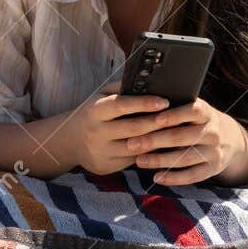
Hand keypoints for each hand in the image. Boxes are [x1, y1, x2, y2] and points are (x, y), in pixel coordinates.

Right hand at [55, 87, 171, 175]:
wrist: (69, 141)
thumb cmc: (92, 113)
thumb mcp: (100, 96)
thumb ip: (121, 88)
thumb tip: (148, 81)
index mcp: (94, 111)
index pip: (121, 105)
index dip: (144, 103)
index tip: (164, 101)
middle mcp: (96, 132)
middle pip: (133, 129)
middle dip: (157, 123)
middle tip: (177, 118)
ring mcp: (100, 152)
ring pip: (135, 147)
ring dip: (156, 140)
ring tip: (175, 132)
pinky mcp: (106, 167)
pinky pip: (132, 160)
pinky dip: (148, 153)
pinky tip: (162, 147)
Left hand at [123, 96, 247, 185]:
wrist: (230, 140)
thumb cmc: (199, 121)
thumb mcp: (195, 109)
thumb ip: (177, 106)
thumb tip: (145, 102)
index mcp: (206, 113)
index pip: (192, 111)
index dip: (174, 115)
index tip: (154, 119)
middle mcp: (212, 132)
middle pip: (182, 136)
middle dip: (155, 140)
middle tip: (132, 143)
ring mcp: (214, 152)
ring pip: (184, 158)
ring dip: (159, 160)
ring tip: (139, 160)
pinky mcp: (212, 169)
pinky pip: (191, 176)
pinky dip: (173, 178)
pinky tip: (156, 177)